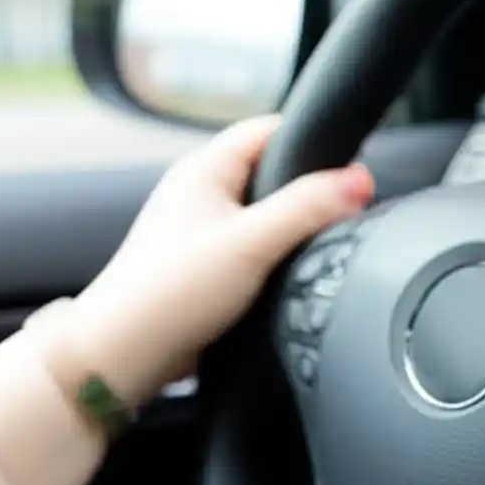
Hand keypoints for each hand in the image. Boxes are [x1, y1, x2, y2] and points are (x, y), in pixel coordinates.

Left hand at [69, 116, 373, 405]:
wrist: (125, 355)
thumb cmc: (170, 294)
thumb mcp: (252, 242)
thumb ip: (309, 208)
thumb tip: (360, 180)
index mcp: (203, 169)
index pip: (268, 129)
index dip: (310, 140)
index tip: (348, 165)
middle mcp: (198, 194)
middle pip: (270, 172)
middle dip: (307, 189)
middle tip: (339, 210)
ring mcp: (199, 230)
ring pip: (262, 213)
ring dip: (291, 227)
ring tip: (313, 245)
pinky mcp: (203, 266)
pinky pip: (252, 247)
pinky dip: (273, 256)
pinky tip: (284, 276)